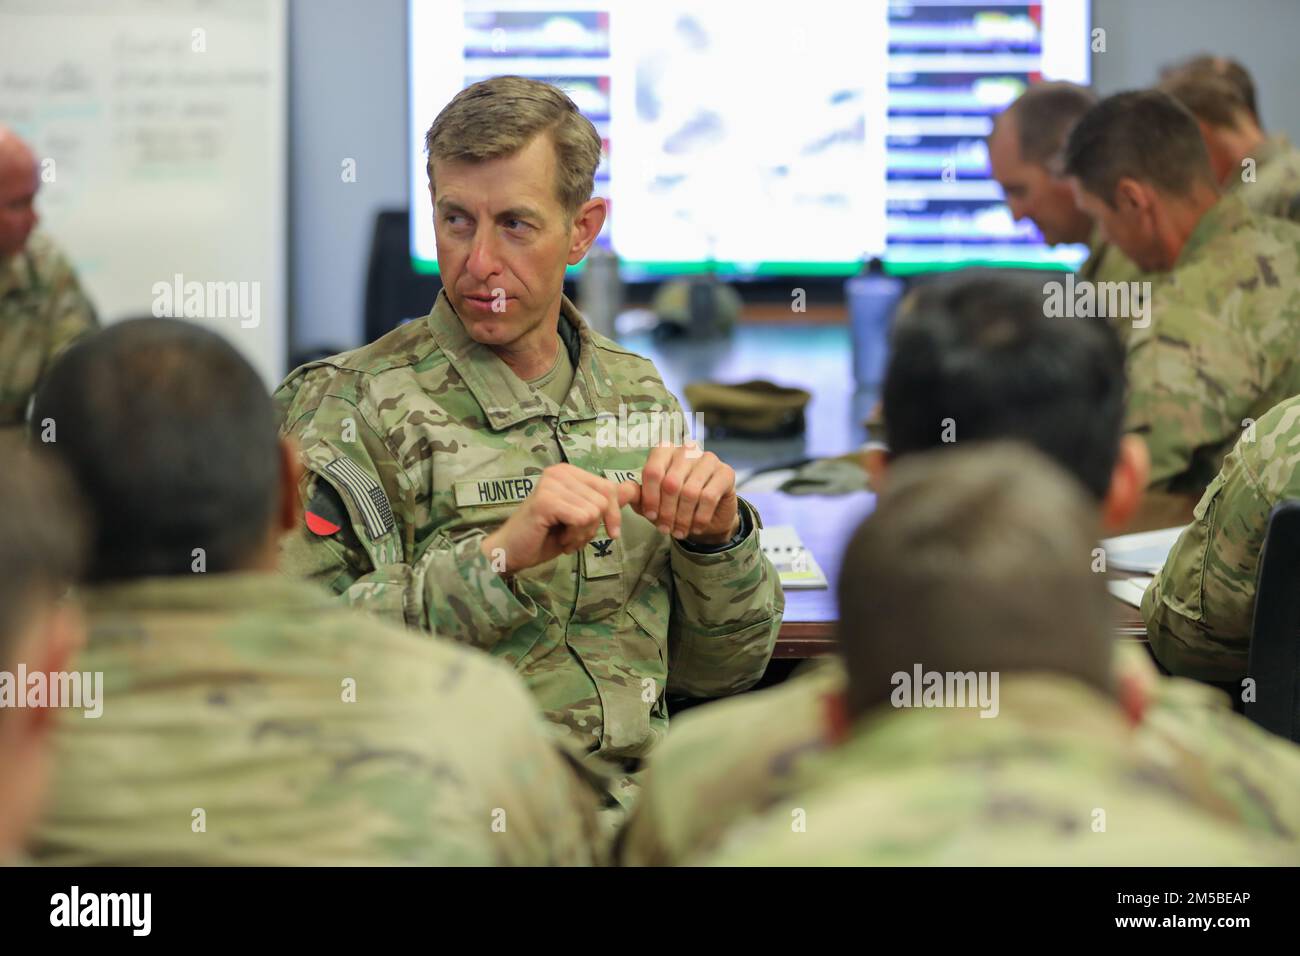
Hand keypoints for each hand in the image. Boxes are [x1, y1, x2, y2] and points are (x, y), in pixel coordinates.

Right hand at [481, 463, 637, 573]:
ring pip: (594, 511)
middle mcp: (559, 472)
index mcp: (568, 472)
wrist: (511, 552)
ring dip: (583, 534)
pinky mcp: (546, 500)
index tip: (612, 532)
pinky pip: (582, 519)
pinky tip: (559, 538)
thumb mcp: (582, 518)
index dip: (613, 513)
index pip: (609, 487)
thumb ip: (604, 503)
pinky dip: (574, 536)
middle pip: (604, 499)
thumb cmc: (545, 536)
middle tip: (574, 535)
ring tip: (563, 536)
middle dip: (595, 526)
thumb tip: (634, 488)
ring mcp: (551, 484)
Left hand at [626, 441, 739, 545]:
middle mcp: (686, 450)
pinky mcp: (726, 472)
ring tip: (679, 532)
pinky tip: (696, 527)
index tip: (651, 517)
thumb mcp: (653, 503)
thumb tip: (624, 492)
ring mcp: (708, 459)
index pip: (653, 471)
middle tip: (665, 529)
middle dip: (667, 512)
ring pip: (690, 492)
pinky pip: (709, 497)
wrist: (708, 516)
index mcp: (665, 451)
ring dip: (682, 518)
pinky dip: (700, 517)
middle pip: (671, 483)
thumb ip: (638, 496)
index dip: (650, 497)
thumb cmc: (676, 505)